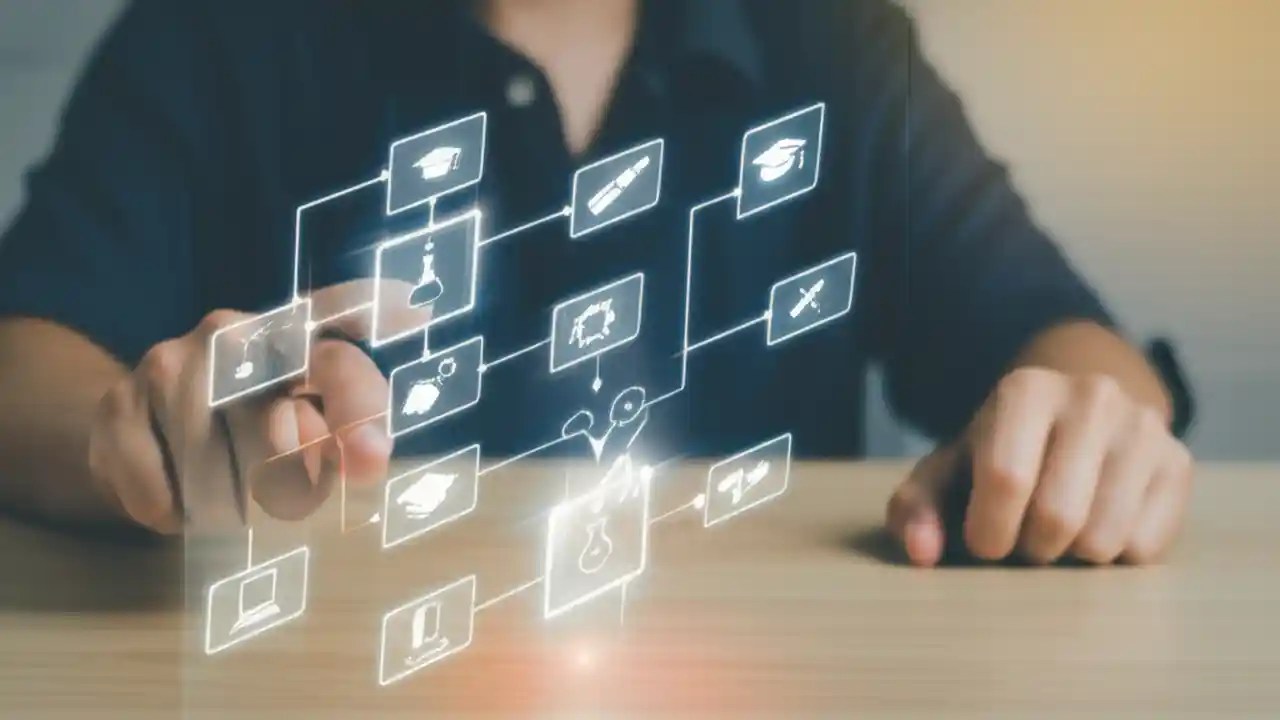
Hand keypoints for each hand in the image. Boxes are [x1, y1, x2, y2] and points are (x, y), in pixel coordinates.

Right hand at [86, 281, 416, 532]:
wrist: (145, 414)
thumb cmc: (253, 421)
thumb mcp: (313, 421)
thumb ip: (345, 434)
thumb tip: (366, 459)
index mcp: (296, 332)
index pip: (337, 363)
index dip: (358, 407)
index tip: (371, 462)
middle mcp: (233, 331)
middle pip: (275, 440)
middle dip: (288, 490)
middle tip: (285, 499)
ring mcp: (169, 362)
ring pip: (214, 474)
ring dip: (228, 506)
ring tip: (230, 493)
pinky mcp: (118, 405)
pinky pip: (158, 495)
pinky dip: (175, 513)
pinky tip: (179, 493)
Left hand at [886, 367, 1193, 566]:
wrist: (1079, 414)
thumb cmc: (1000, 454)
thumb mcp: (948, 471)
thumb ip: (915, 508)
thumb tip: (920, 553)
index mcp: (1024, 390)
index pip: (1005, 479)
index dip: (987, 531)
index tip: (983, 540)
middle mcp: (1091, 397)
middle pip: (1058, 516)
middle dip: (1030, 547)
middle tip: (1025, 535)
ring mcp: (1143, 427)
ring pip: (1104, 539)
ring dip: (1072, 556)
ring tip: (1060, 527)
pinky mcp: (1179, 463)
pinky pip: (1145, 548)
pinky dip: (1114, 555)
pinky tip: (1100, 522)